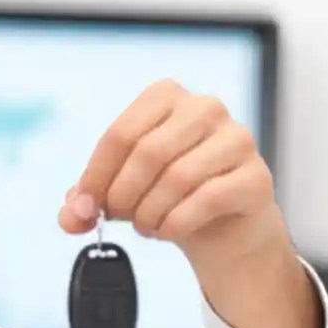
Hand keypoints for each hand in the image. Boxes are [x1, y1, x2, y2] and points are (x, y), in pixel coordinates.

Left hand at [58, 79, 287, 268]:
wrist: (222, 228)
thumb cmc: (165, 197)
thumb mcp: (117, 193)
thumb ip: (85, 201)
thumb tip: (71, 216)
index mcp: (165, 97)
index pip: (119, 134)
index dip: (96, 178)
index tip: (86, 207)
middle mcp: (205, 107)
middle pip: (147, 153)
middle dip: (123, 196)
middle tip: (120, 218)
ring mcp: (237, 139)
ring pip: (177, 177)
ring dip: (150, 213)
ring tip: (146, 225)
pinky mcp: (256, 177)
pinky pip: (206, 199)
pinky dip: (176, 222)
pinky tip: (169, 229)